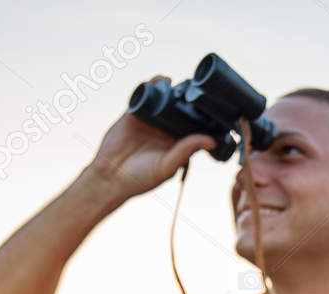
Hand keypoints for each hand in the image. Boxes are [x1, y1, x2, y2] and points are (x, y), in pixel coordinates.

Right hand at [83, 84, 216, 200]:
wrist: (110, 175)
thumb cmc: (141, 178)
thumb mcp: (167, 166)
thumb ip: (186, 150)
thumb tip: (210, 140)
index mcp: (180, 142)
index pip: (197, 125)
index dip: (207, 116)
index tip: (218, 107)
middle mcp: (168, 128)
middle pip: (184, 108)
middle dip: (192, 98)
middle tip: (202, 90)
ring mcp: (153, 118)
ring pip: (168, 98)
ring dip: (176, 89)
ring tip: (185, 84)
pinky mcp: (136, 111)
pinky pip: (148, 93)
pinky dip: (156, 84)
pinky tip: (163, 80)